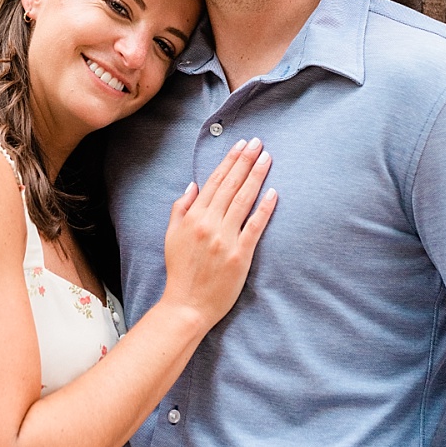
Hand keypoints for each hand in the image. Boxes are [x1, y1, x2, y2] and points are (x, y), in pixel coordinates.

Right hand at [161, 138, 276, 329]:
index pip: (214, 182)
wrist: (187, 303)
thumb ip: (181, 209)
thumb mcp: (172, 236)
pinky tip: (274, 193)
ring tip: (266, 158)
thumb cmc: (180, 270)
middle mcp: (209, 224)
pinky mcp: (241, 254)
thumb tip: (194, 185)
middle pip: (231, 186)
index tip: (240, 145)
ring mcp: (226, 238)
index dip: (229, 161)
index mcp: (193, 217)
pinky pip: (255, 227)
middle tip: (258, 143)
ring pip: (244, 200)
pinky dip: (265, 209)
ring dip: (257, 176)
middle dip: (245, 161)